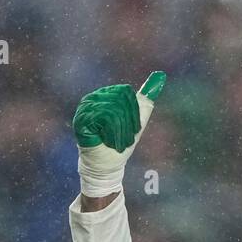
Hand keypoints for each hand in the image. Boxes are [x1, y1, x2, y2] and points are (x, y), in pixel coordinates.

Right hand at [72, 71, 165, 197]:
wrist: (106, 166)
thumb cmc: (120, 144)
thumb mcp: (137, 121)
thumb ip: (146, 100)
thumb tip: (161, 75)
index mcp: (107, 95)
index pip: (126, 93)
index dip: (133, 113)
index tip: (133, 130)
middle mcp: (94, 98)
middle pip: (120, 101)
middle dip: (127, 125)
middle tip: (123, 140)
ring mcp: (85, 107)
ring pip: (113, 111)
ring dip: (119, 133)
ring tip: (116, 143)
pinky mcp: (81, 119)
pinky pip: (103, 118)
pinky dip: (111, 135)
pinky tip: (107, 142)